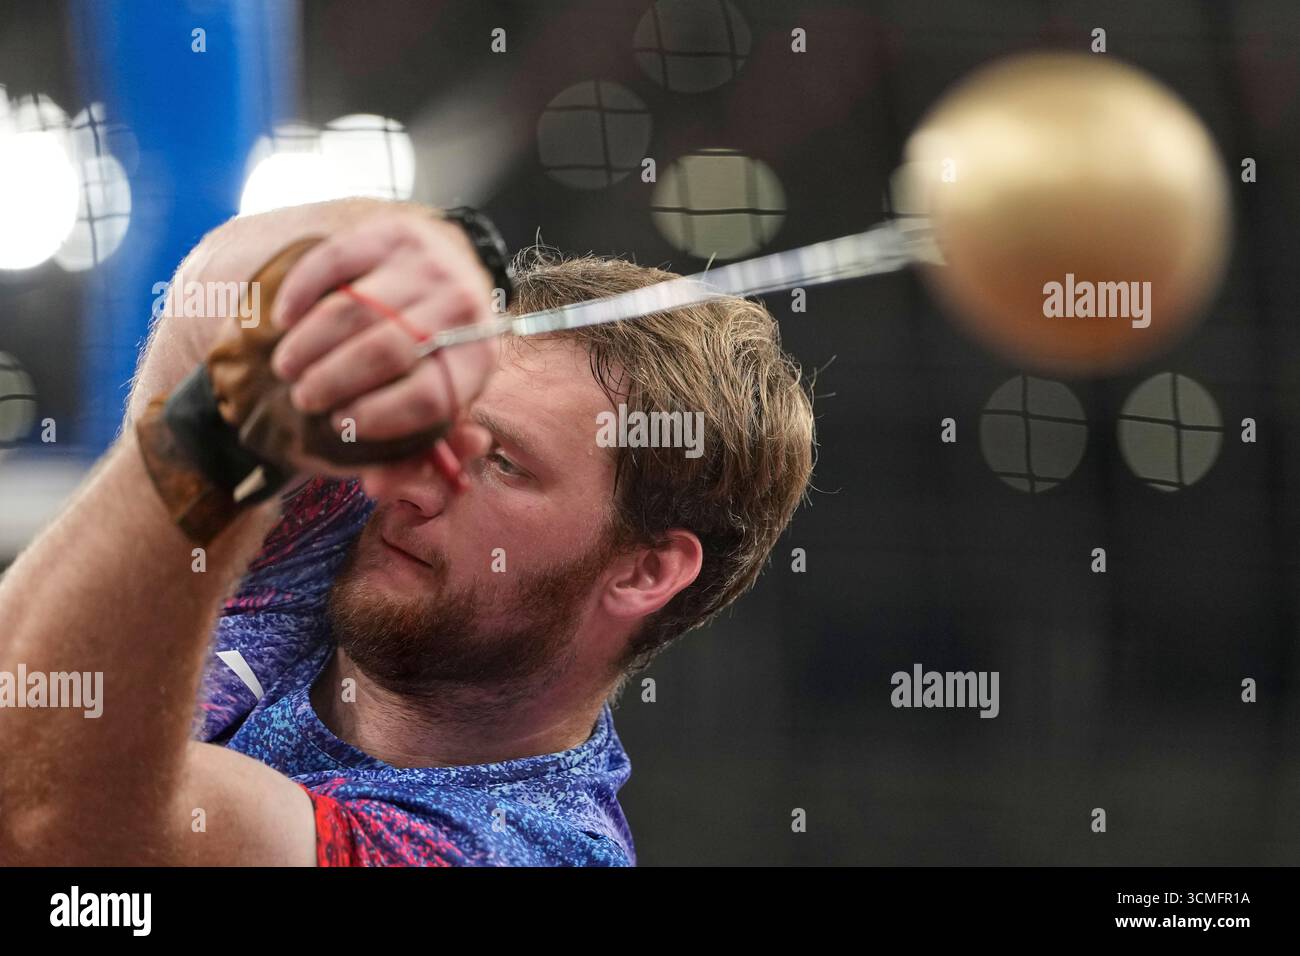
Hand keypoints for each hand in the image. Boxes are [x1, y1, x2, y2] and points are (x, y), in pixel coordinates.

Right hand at [268, 209, 500, 448]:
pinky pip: (333, 262)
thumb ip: (411, 452)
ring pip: (352, 309)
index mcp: (478, 359)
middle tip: (304, 400)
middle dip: (332, 383)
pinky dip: (299, 294)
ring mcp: (427, 264)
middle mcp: (461, 306)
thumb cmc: (436, 352)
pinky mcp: (391, 233)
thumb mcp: (437, 400)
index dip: (380, 419)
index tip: (341, 427)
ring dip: (309, 345)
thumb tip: (378, 488)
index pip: (430, 397)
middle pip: (385, 352)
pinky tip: (282, 320)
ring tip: (288, 368)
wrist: (452, 271)